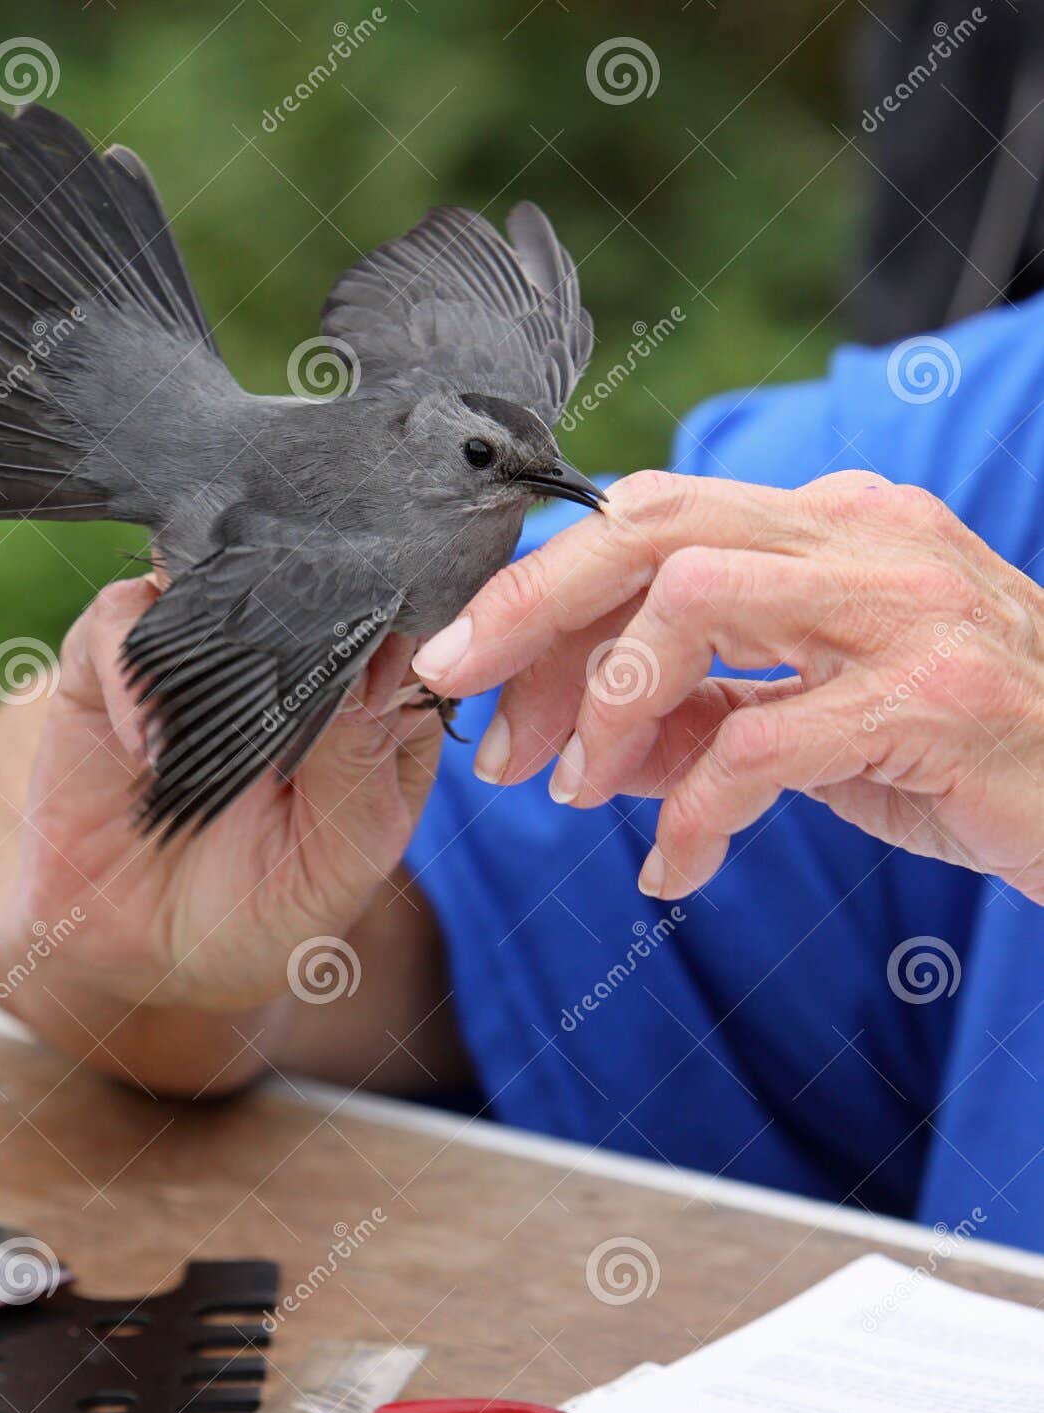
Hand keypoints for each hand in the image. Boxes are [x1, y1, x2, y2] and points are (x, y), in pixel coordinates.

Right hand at [12, 576, 441, 1014]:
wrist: (137, 957)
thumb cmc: (260, 910)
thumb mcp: (338, 863)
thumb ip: (359, 771)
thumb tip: (364, 671)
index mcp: (372, 705)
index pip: (403, 629)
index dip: (401, 628)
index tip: (385, 657)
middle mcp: (291, 660)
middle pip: (312, 582)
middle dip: (310, 609)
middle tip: (293, 664)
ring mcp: (201, 652)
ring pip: (214, 577)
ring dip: (220, 627)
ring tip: (216, 712)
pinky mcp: (112, 662)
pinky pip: (121, 620)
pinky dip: (133, 670)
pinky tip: (152, 754)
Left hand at [412, 470, 1043, 903]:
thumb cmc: (968, 754)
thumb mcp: (818, 726)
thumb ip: (704, 719)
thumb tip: (582, 747)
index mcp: (829, 526)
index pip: (649, 515)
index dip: (539, 586)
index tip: (471, 666)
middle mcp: (861, 538)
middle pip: (648, 527)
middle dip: (532, 615)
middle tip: (479, 712)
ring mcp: (903, 606)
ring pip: (693, 600)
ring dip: (608, 706)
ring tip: (580, 793)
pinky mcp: (932, 696)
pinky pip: (763, 742)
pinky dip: (693, 814)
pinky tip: (676, 871)